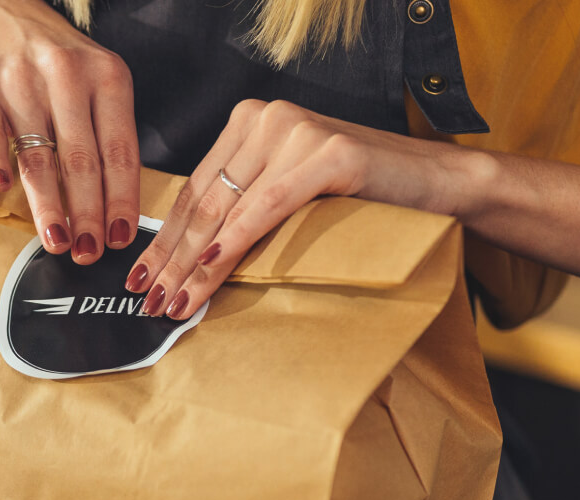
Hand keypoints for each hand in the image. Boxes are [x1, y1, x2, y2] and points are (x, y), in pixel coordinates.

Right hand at [0, 0, 140, 261]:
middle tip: (89, 253)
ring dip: (48, 205)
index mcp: (107, 77)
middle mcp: (67, 76)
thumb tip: (117, 207)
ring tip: (57, 241)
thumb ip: (108, 134)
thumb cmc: (55, 62)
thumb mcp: (96, 81)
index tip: (120, 237)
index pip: (120, 150)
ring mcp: (22, 81)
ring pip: (39, 154)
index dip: (122, 199)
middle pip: (82, 160)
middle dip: (88, 214)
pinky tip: (1, 187)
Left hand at [129, 99, 492, 318]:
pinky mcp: (329, 153)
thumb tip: (189, 257)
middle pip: (206, 200)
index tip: (141, 277)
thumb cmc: (363, 195)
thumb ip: (246, 205)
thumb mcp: (290, 193)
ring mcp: (297, 132)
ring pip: (229, 208)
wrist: (438, 182)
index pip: (196, 189)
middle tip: (149, 300)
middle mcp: (267, 119)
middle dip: (173, 257)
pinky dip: (237, 242)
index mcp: (250, 123)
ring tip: (175, 301)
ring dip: (196, 263)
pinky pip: (268, 207)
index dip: (165, 237)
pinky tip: (210, 271)